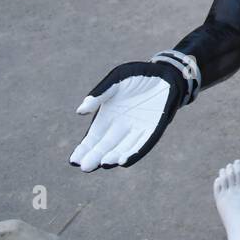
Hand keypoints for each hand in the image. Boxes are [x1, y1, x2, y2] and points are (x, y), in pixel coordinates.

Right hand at [69, 61, 187, 170]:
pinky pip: (143, 144)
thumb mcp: (116, 80)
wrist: (166, 73)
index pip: (93, 138)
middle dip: (95, 157)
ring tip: (104, 163)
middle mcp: (121, 127)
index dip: (83, 149)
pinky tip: (124, 161)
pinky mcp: (154, 130)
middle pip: (105, 147)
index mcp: (108, 116)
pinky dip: (134, 153)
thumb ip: (99, 94)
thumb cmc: (138, 75)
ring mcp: (137, 130)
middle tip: (85, 167)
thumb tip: (80, 111)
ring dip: (114, 157)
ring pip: (123, 148)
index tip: (73, 160)